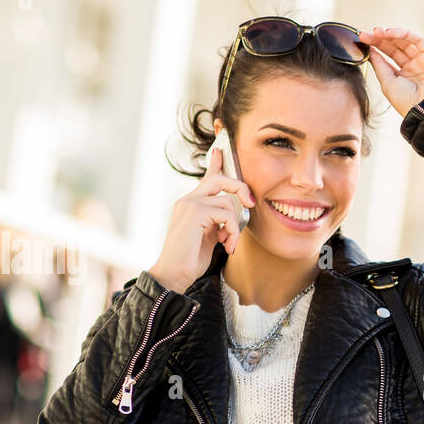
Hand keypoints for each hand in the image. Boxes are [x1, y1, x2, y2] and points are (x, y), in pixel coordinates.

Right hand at [148, 145, 255, 293]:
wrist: (173, 274)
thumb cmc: (189, 260)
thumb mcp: (208, 237)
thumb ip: (217, 223)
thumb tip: (232, 218)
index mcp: (190, 204)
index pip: (206, 179)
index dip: (216, 164)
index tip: (220, 149)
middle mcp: (187, 200)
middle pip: (219, 179)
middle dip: (239, 188)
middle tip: (250, 203)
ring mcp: (189, 205)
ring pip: (227, 201)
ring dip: (236, 226)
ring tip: (230, 244)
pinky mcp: (194, 213)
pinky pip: (226, 214)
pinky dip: (233, 231)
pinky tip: (227, 246)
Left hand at [356, 26, 423, 117]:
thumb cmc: (408, 103)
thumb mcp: (387, 83)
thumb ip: (380, 66)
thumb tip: (371, 51)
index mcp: (403, 76)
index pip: (387, 56)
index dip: (375, 47)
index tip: (363, 40)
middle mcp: (413, 66)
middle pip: (394, 47)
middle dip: (380, 39)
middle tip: (366, 34)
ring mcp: (422, 60)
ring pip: (404, 41)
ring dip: (389, 34)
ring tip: (376, 31)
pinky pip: (416, 39)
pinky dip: (402, 33)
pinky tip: (389, 32)